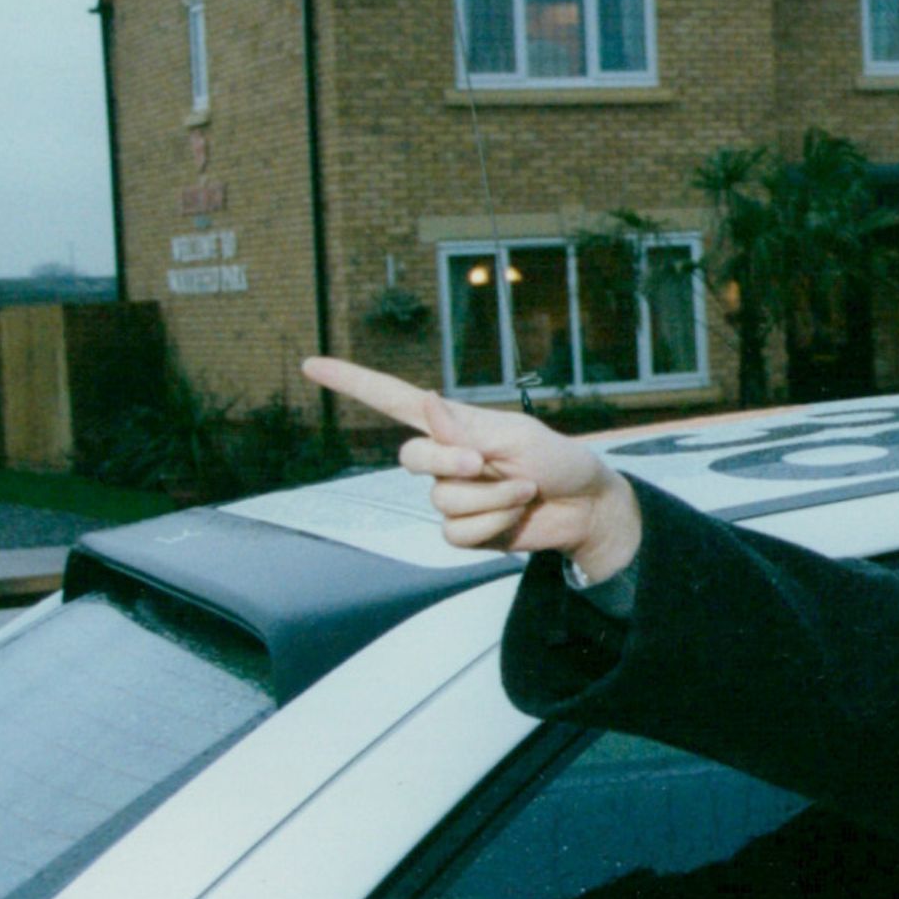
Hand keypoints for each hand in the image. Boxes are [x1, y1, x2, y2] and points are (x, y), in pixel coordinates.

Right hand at [302, 356, 641, 578]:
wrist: (586, 507)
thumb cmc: (558, 460)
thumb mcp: (517, 435)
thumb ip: (466, 427)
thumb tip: (428, 401)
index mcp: (454, 424)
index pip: (393, 400)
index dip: (353, 383)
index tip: (312, 364)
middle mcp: (445, 458)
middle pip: (412, 459)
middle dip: (451, 462)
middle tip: (487, 462)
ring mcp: (452, 495)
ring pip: (442, 501)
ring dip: (491, 497)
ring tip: (523, 489)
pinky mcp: (465, 530)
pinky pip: (456, 533)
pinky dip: (493, 523)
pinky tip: (516, 514)